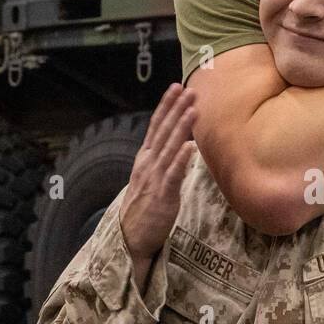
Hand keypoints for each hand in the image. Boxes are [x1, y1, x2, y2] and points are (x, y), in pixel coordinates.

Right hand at [120, 84, 197, 261]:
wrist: (130, 237)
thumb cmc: (144, 207)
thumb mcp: (152, 178)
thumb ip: (164, 160)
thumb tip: (180, 143)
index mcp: (146, 158)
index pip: (156, 126)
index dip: (166, 106)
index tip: (176, 87)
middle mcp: (149, 164)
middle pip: (163, 131)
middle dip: (177, 109)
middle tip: (190, 90)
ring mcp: (154, 178)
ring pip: (169, 148)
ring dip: (181, 127)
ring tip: (193, 109)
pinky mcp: (162, 195)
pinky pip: (172, 175)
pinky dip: (181, 159)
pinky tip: (189, 146)